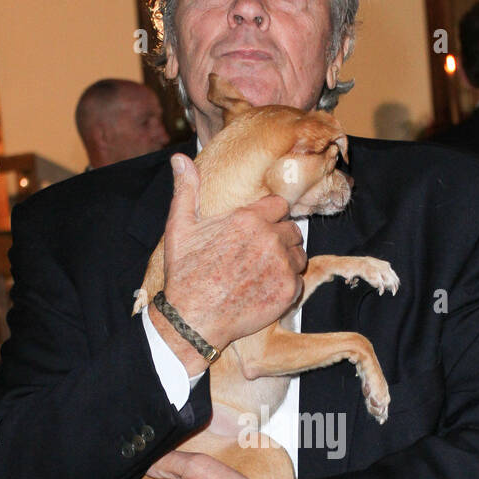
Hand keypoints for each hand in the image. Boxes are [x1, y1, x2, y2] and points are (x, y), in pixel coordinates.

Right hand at [154, 154, 306, 368]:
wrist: (193, 319)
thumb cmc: (185, 274)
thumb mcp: (180, 227)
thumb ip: (186, 190)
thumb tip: (179, 158)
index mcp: (249, 218)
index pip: (280, 205)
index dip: (270, 217)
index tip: (257, 231)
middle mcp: (270, 238)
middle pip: (292, 229)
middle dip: (279, 239)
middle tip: (258, 256)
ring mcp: (282, 266)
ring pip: (299, 255)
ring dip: (286, 261)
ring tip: (262, 273)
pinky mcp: (289, 291)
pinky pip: (298, 281)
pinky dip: (286, 286)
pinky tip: (264, 291)